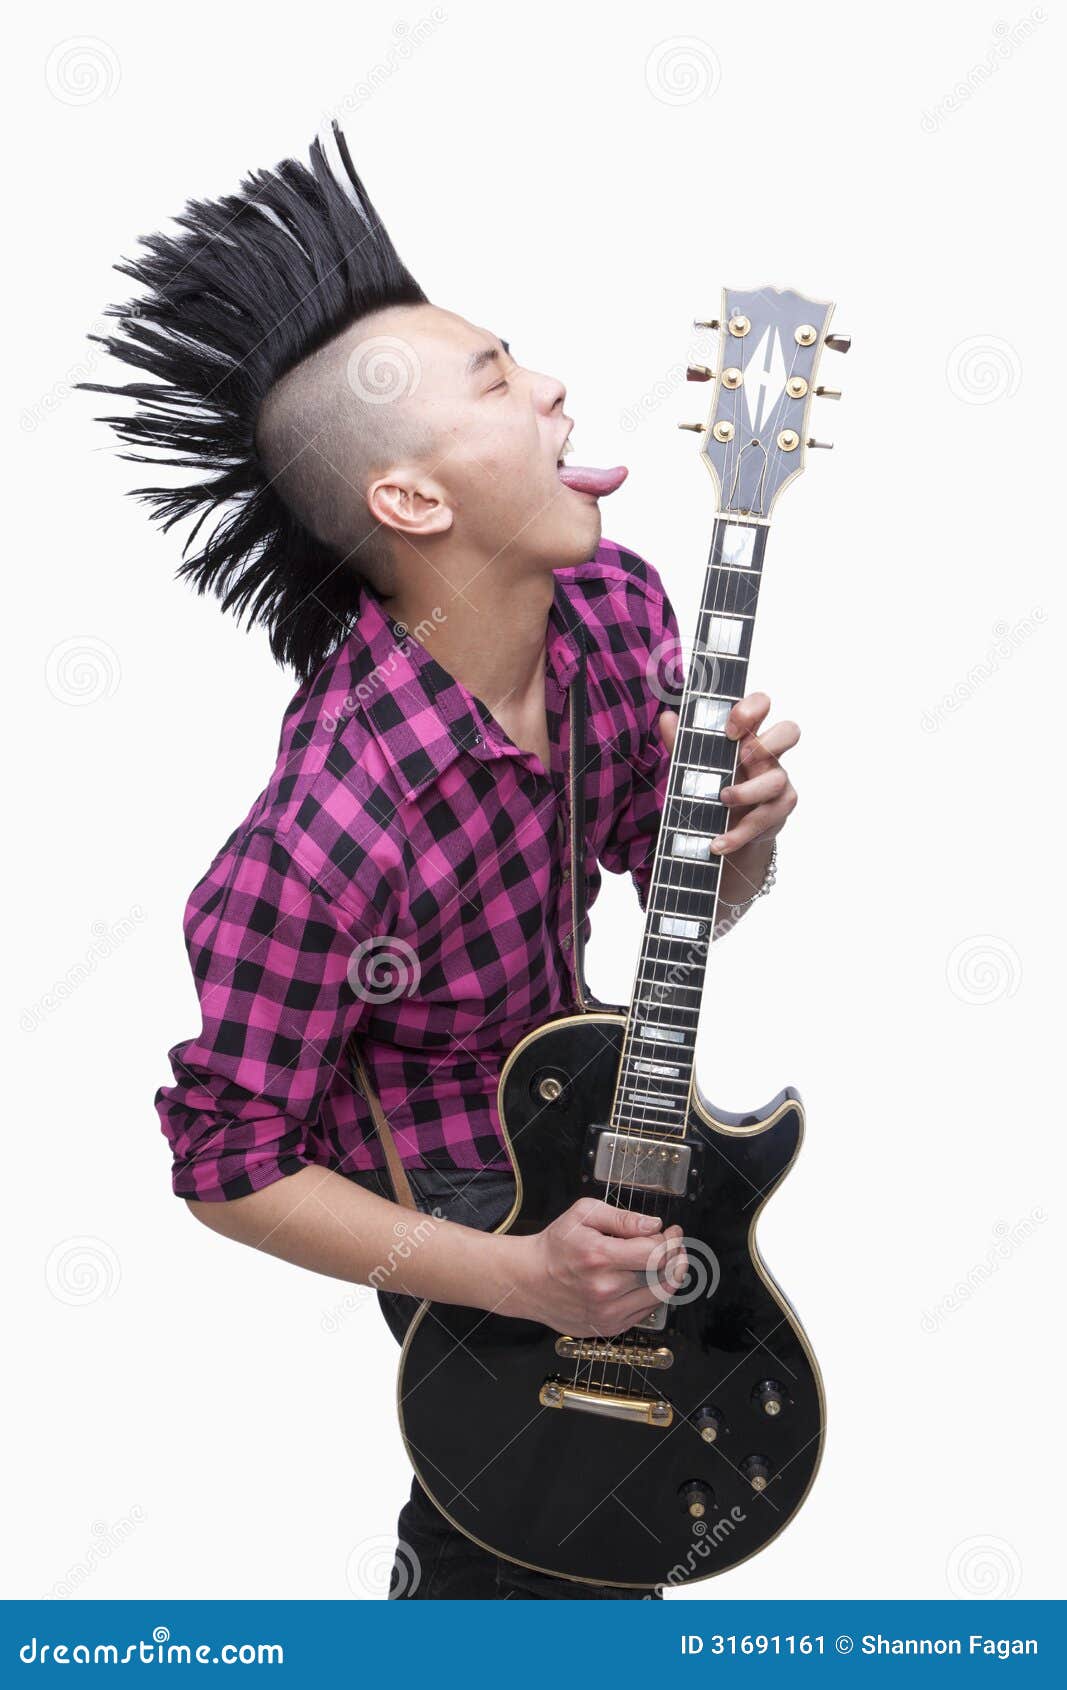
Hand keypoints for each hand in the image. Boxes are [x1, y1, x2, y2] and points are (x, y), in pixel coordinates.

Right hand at [506, 1198, 687, 1336]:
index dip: (671, 1240)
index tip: (672, 1231)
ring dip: (670, 1277)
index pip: (655, 1253)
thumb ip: (622, 1218)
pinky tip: (648, 1279)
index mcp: (599, 1257)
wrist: (528, 1280)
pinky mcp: (608, 1327)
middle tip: (675, 1244)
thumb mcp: (583, 1214)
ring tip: (667, 1261)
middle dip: (676, 1256)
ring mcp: (607, 1313)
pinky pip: (645, 1312)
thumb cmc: (556, 1245)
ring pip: (659, 1297)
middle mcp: (605, 1290)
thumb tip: (654, 1226)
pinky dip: (653, 1294)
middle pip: (662, 1276)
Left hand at [658, 691, 798, 855]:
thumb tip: (667, 718)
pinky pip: (766, 819)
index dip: (751, 710)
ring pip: (777, 780)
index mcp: (747, 734)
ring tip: (722, 800)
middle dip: (766, 742)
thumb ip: (681, 743)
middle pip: (790, 730)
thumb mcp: (693, 765)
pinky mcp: (778, 811)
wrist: (725, 831)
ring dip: (747, 791)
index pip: (762, 704)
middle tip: (740, 756)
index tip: (728, 730)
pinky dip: (739, 833)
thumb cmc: (713, 786)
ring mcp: (778, 782)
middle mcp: (768, 754)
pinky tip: (718, 842)